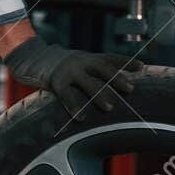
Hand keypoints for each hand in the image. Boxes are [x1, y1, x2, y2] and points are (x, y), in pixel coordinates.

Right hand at [4, 36, 138, 118]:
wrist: (32, 57)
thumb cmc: (60, 65)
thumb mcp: (79, 62)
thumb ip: (94, 71)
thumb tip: (116, 85)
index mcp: (88, 57)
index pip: (110, 58)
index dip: (126, 62)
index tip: (142, 67)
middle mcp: (81, 61)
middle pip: (103, 68)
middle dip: (117, 79)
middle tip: (131, 89)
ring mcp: (68, 70)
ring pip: (87, 83)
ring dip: (99, 96)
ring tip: (110, 107)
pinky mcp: (55, 81)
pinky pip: (66, 95)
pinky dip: (74, 106)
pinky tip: (81, 118)